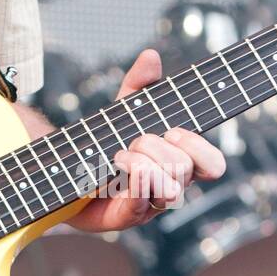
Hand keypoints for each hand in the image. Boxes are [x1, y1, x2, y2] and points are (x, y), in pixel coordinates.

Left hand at [68, 47, 226, 233]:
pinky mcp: (124, 218)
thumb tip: (150, 56)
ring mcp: (148, 206)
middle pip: (185, 170)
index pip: (212, 165)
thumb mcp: (123, 110)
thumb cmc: (103, 143)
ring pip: (170, 190)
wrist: (64, 170)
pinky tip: (117, 163)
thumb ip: (139, 84)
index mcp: (176, 164)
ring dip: (144, 163)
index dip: (199, 148)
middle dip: (157, 146)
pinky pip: (140, 205)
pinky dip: (132, 179)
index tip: (174, 130)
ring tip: (120, 154)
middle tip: (134, 139)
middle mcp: (168, 188)